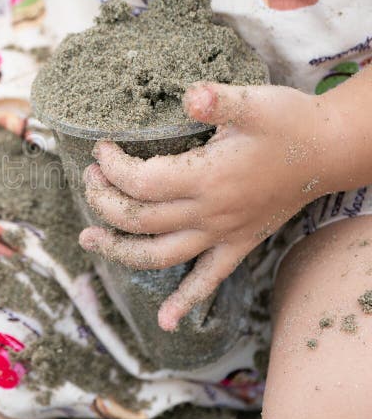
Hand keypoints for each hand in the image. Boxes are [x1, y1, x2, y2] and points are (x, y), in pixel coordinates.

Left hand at [78, 82, 335, 330]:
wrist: (330, 152)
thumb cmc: (289, 123)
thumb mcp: (254, 102)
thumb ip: (219, 101)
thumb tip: (191, 96)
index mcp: (208, 178)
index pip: (140, 182)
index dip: (111, 167)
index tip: (101, 149)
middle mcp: (210, 213)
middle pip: (139, 220)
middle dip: (104, 202)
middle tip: (89, 180)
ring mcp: (223, 234)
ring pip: (161, 256)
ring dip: (120, 251)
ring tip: (88, 239)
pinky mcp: (238, 245)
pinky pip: (208, 281)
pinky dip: (185, 302)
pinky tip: (165, 322)